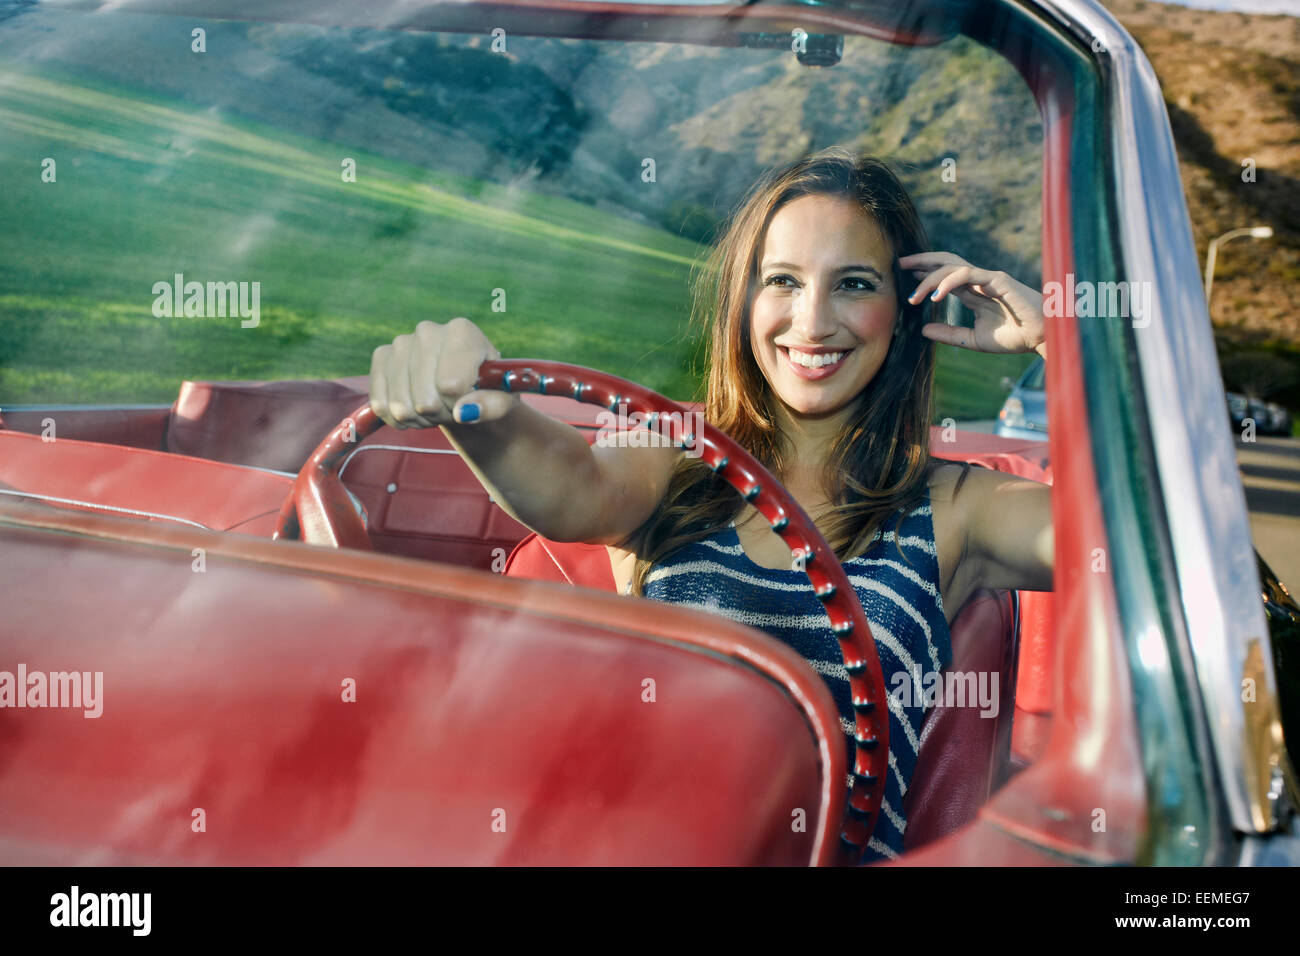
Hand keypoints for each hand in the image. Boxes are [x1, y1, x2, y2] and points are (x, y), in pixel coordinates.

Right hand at [369, 317, 517, 428]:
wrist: (464, 386)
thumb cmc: (488, 389)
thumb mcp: (503, 400)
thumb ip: (492, 406)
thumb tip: (464, 411)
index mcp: (462, 332)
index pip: (450, 385)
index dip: (460, 404)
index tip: (469, 398)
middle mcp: (428, 330)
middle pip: (425, 400)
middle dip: (441, 414)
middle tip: (453, 405)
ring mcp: (400, 343)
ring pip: (402, 407)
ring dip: (421, 418)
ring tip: (437, 405)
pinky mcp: (380, 357)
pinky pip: (380, 404)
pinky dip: (399, 418)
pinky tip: (415, 409)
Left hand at [899, 252, 1044, 354]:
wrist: (1043, 337)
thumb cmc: (1014, 337)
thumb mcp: (972, 340)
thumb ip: (949, 334)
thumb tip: (923, 330)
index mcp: (973, 292)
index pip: (943, 276)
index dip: (923, 274)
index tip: (903, 277)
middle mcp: (978, 281)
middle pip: (944, 262)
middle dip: (921, 260)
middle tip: (898, 263)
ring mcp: (987, 278)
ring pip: (951, 267)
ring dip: (929, 278)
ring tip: (912, 296)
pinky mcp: (997, 279)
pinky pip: (967, 274)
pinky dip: (949, 282)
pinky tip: (935, 296)